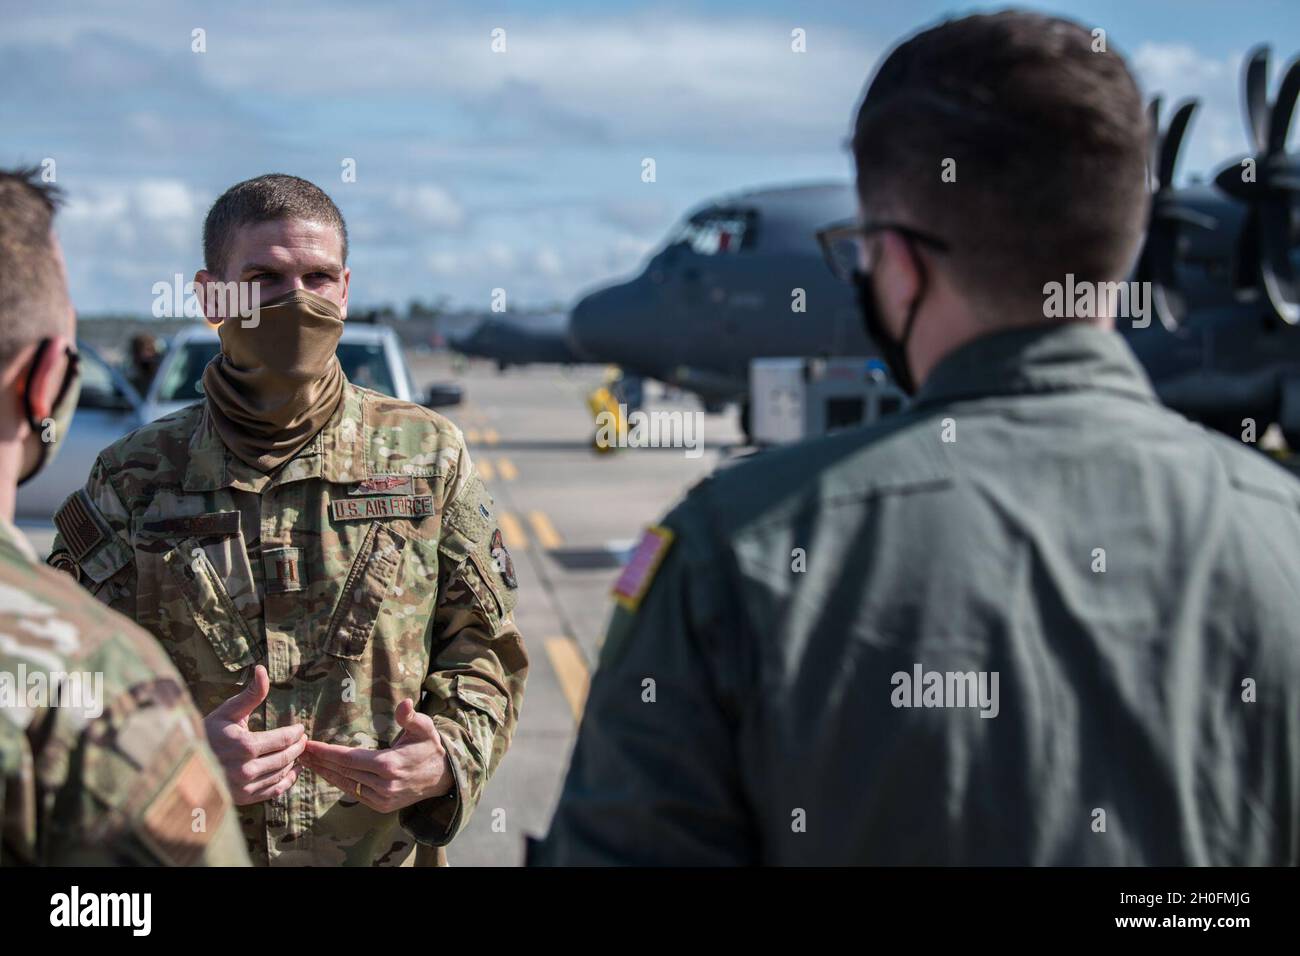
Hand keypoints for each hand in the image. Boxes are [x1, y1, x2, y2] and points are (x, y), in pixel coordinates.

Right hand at [203, 664, 306, 805]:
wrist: (183, 764)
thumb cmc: (207, 733)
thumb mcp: (227, 711)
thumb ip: (250, 694)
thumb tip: (262, 669)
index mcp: (244, 746)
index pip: (284, 739)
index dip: (296, 733)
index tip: (300, 728)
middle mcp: (246, 769)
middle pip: (285, 757)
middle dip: (298, 747)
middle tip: (303, 740)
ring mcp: (244, 787)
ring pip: (281, 774)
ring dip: (293, 763)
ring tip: (297, 754)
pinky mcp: (243, 799)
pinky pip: (273, 791)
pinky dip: (286, 781)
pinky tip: (292, 772)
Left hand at [301, 699, 451, 813]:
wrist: (442, 777)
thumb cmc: (429, 747)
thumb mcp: (424, 728)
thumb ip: (410, 716)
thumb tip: (404, 703)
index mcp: (390, 765)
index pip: (349, 758)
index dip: (327, 752)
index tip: (309, 745)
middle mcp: (383, 785)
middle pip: (343, 772)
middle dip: (320, 761)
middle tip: (300, 751)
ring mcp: (382, 798)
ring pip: (345, 784)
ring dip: (325, 773)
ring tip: (307, 762)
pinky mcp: (381, 806)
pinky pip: (354, 793)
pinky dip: (338, 783)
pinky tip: (327, 773)